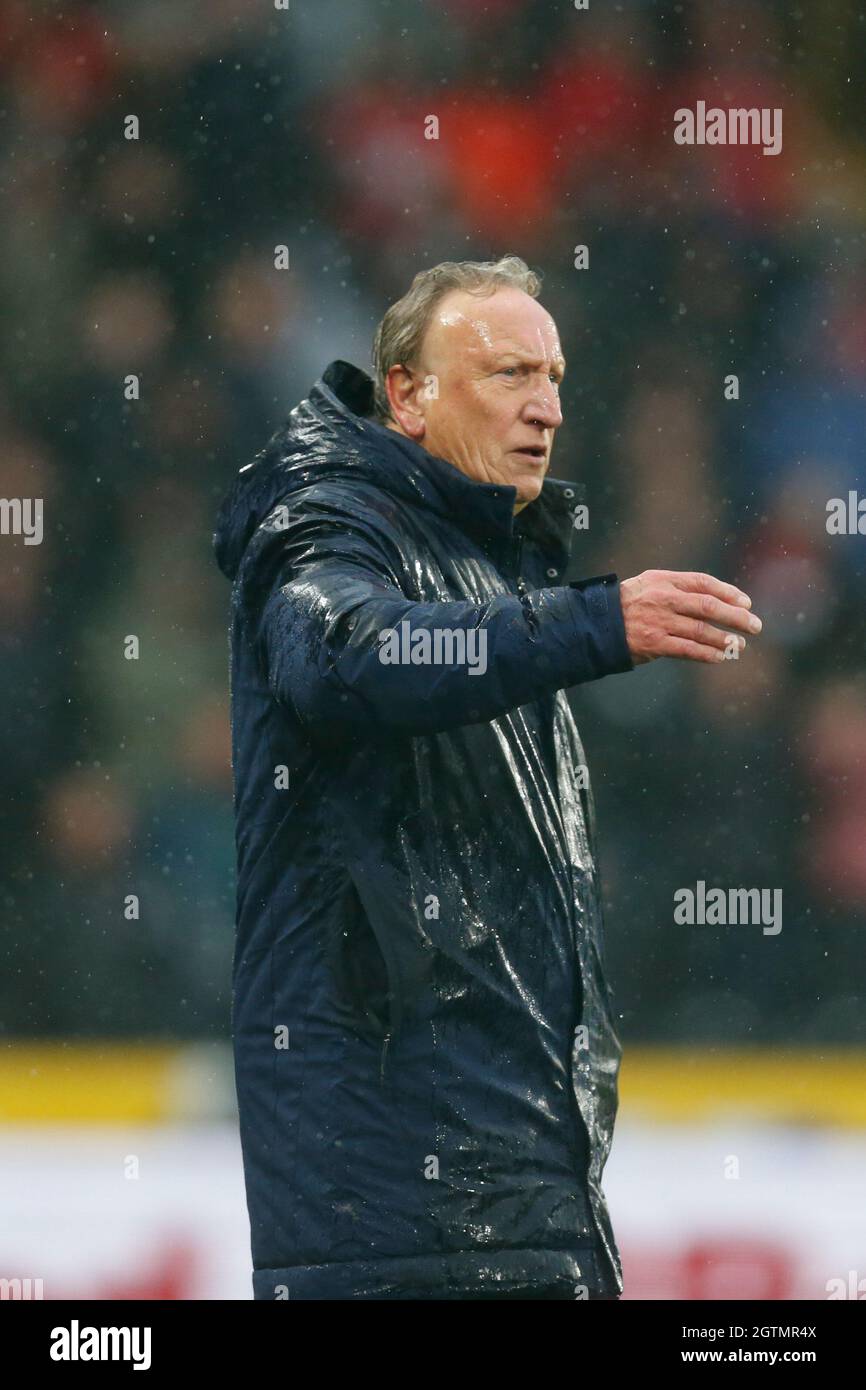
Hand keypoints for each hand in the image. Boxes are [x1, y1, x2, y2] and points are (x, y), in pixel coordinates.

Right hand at [618, 570, 761, 664]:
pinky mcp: (655, 643)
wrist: (596, 624)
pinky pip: (688, 649)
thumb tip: (714, 601)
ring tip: (740, 646)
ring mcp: (659, 622)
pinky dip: (707, 654)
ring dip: (724, 639)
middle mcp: (664, 599)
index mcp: (664, 580)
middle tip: (755, 626)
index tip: (746, 603)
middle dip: (736, 617)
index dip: (728, 592)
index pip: (703, 583)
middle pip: (708, 606)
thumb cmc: (626, 605)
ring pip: (701, 630)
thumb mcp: (649, 585)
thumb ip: (677, 589)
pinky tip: (720, 657)